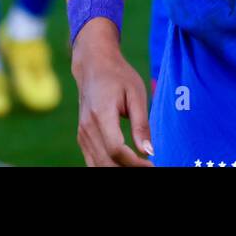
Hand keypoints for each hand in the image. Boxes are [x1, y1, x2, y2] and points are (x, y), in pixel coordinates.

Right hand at [72, 21, 152, 167]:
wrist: (93, 66)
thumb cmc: (118, 76)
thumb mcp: (136, 94)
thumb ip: (141, 124)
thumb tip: (148, 152)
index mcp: (101, 114)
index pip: (116, 149)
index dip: (135, 162)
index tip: (153, 163)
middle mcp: (87, 128)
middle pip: (107, 162)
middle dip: (129, 169)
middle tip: (150, 166)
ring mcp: (82, 134)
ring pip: (99, 165)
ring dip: (120, 169)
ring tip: (140, 165)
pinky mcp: (82, 137)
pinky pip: (93, 161)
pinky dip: (109, 166)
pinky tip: (126, 163)